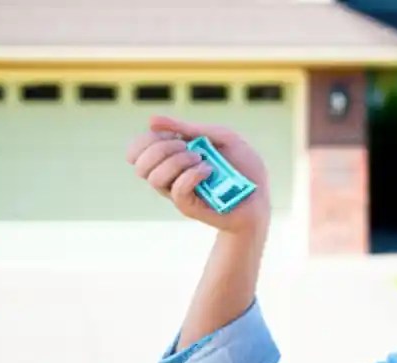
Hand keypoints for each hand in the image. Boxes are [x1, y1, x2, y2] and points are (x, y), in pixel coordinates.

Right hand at [125, 116, 271, 240]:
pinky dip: (192, 175)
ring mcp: (178, 193)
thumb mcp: (221, 137)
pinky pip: (177, 190)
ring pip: (154, 178)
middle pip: (140, 164)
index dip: (145, 140)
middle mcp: (169, 176)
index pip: (136, 151)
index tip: (172, 135)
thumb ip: (189, 129)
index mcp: (170, 157)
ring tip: (201, 159)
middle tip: (188, 146)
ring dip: (176, 161)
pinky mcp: (189, 207)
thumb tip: (152, 120)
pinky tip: (209, 171)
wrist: (260, 197)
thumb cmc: (242, 166)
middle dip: (161, 148)